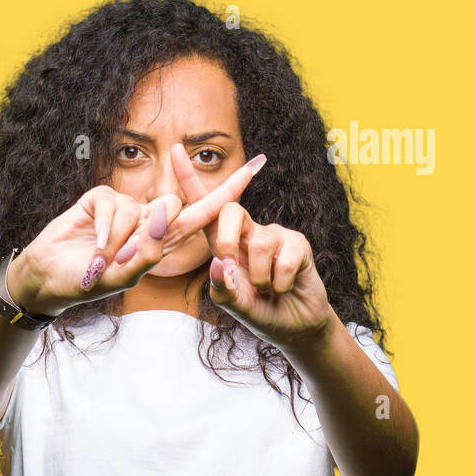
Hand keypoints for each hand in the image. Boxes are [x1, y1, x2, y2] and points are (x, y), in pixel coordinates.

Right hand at [8, 159, 263, 315]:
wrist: (47, 279)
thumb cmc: (87, 283)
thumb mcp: (123, 276)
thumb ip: (148, 251)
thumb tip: (165, 212)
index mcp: (161, 242)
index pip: (201, 214)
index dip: (227, 192)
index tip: (256, 167)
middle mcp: (147, 222)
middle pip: (174, 203)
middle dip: (161, 224)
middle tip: (131, 253)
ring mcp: (124, 209)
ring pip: (140, 211)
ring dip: (120, 241)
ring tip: (103, 259)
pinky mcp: (101, 200)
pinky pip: (113, 204)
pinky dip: (104, 229)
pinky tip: (94, 245)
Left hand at [169, 143, 333, 351]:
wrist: (292, 326)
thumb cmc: (257, 310)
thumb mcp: (232, 304)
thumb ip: (221, 288)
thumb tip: (219, 263)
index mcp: (222, 241)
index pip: (203, 206)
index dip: (189, 178)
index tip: (176, 150)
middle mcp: (246, 231)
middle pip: (229, 211)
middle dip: (227, 240)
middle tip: (233, 267)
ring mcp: (273, 234)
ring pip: (257, 243)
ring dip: (260, 277)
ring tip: (267, 289)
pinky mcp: (298, 243)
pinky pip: (284, 259)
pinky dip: (281, 282)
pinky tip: (284, 287)